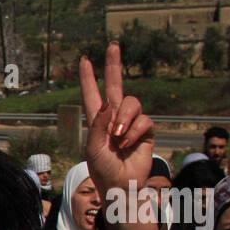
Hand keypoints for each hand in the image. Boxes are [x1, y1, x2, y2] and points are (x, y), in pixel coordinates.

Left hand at [79, 42, 154, 203]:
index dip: (88, 78)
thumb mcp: (93, 148)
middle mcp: (114, 118)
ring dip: (123, 119)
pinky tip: (126, 144)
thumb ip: (98, 124)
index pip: (92, 94)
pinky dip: (133, 131)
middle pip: (115, 85)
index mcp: (97, 120)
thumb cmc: (102, 169)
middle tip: (113, 45)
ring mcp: (130, 123)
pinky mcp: (145, 130)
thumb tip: (108, 103)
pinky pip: (143, 120)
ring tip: (117, 138)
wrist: (119, 184)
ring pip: (131, 103)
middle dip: (113, 65)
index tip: (84, 60)